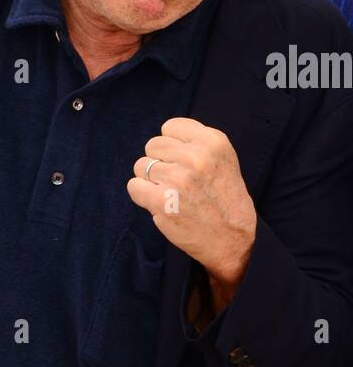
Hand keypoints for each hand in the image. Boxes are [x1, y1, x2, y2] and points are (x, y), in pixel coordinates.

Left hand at [127, 118, 256, 293]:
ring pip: (141, 165)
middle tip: (177, 181)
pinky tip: (160, 203)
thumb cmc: (223, 199)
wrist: (233, 239)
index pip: (170, 127)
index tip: (184, 162)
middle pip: (152, 145)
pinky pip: (134, 186)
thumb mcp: (222, 159)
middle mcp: (196, 157)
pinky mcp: (162, 201)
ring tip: (172, 193)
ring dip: (151, 180)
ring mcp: (179, 179)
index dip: (172, 146)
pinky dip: (141, 195)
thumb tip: (161, 136)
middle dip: (160, 161)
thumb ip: (194, 143)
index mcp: (213, 141)